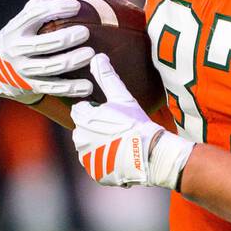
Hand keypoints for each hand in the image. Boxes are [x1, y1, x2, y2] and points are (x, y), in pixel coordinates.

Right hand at [0, 0, 94, 103]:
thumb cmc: (20, 36)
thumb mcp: (23, 17)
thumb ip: (43, 0)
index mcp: (16, 28)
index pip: (35, 14)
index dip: (56, 9)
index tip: (76, 6)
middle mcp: (17, 49)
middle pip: (43, 44)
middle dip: (66, 38)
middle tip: (86, 32)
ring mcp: (24, 69)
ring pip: (50, 67)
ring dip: (72, 61)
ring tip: (91, 54)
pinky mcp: (33, 86)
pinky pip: (54, 88)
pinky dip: (72, 89)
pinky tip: (89, 86)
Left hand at [71, 53, 193, 188]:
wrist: (151, 155)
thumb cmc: (137, 123)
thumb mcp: (123, 97)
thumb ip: (107, 77)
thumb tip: (96, 56)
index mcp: (83, 119)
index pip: (82, 110)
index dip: (97, 111)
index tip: (112, 114)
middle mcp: (79, 140)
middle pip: (84, 130)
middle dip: (96, 129)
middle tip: (119, 129)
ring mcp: (87, 159)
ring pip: (90, 148)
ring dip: (101, 146)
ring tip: (121, 143)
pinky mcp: (96, 174)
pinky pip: (98, 166)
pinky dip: (107, 162)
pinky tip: (121, 157)